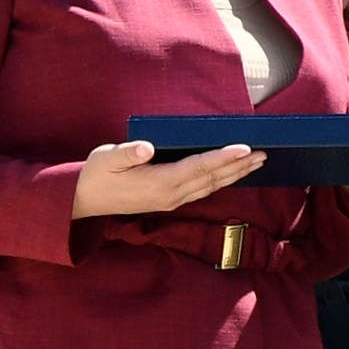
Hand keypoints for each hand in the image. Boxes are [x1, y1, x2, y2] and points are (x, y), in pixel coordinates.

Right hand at [74, 137, 262, 218]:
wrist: (82, 201)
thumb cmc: (96, 174)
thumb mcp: (106, 158)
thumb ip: (127, 152)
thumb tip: (146, 147)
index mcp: (159, 182)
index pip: (199, 168)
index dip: (223, 157)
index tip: (245, 148)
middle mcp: (171, 195)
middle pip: (213, 179)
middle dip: (240, 166)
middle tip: (265, 154)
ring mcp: (171, 201)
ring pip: (211, 187)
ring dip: (235, 175)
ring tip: (257, 163)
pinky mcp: (169, 202)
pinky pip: (202, 191)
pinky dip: (221, 181)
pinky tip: (232, 174)